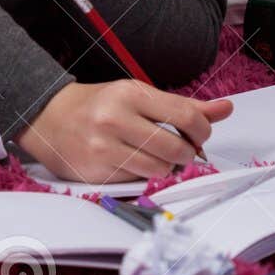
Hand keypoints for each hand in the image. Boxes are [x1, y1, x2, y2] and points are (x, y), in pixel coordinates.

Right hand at [14, 80, 233, 182]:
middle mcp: (116, 119)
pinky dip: (145, 175)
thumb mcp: (138, 95)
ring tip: (158, 156)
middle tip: (181, 149)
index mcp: (130, 94)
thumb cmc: (100, 105)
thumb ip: (183, 105)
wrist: (48, 118)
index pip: (186, 116)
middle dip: (187, 153)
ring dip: (168, 167)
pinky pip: (138, 181)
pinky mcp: (97, 172)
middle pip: (177, 148)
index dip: (203, 130)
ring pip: (160, 169)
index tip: (199, 134)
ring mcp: (104, 148)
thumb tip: (226, 108)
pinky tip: (135, 163)